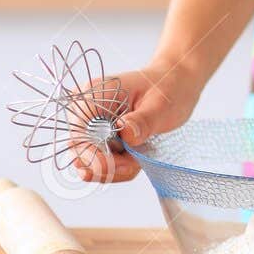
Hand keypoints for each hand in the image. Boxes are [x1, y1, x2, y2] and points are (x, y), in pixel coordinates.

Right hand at [74, 54, 205, 183]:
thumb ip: (143, 120)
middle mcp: (84, 110)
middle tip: (136, 162)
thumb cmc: (167, 89)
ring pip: (89, 163)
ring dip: (116, 168)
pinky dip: (118, 166)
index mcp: (95, 95)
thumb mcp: (161, 104)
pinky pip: (100, 162)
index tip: (127, 162)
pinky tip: (135, 155)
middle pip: (80, 154)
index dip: (98, 157)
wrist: (173, 85)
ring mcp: (89, 125)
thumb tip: (127, 134)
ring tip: (139, 155)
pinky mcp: (97, 136)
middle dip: (109, 167)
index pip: (80, 136)